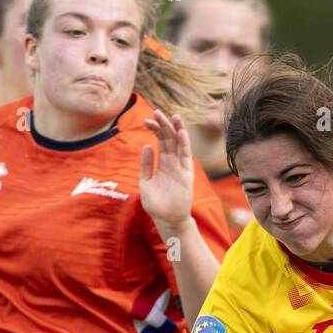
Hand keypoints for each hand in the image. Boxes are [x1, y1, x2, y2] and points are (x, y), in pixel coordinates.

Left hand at [139, 109, 193, 235]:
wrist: (166, 219)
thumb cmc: (156, 204)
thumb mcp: (145, 182)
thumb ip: (146, 165)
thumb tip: (146, 145)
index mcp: (162, 162)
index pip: (160, 140)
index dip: (154, 129)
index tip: (145, 121)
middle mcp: (172, 161)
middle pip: (169, 137)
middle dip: (163, 124)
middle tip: (156, 112)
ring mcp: (180, 166)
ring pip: (179, 143)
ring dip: (176, 129)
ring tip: (172, 115)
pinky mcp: (186, 173)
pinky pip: (186, 155)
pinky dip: (184, 143)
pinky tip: (181, 131)